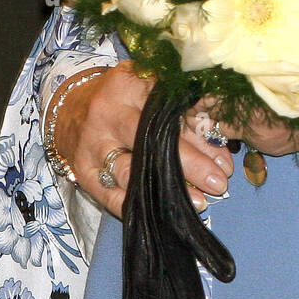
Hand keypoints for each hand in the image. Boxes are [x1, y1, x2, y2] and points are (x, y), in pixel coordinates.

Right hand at [51, 61, 234, 218]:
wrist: (73, 110)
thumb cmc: (126, 98)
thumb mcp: (151, 90)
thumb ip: (185, 113)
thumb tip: (222, 152)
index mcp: (128, 84)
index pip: (169, 111)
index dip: (200, 135)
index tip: (225, 157)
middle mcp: (107, 113)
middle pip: (151, 141)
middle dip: (189, 164)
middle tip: (219, 183)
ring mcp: (92, 144)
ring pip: (131, 171)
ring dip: (166, 189)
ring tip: (199, 202)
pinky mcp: (83, 171)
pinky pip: (110, 195)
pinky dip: (138, 206)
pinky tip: (163, 215)